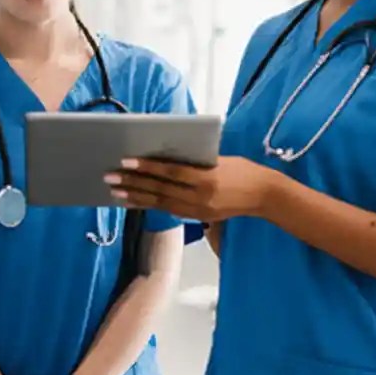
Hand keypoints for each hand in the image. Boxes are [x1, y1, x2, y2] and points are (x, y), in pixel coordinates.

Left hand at [104, 156, 273, 222]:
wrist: (265, 195)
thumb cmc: (243, 170)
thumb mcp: (220, 160)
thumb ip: (194, 161)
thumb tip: (164, 157)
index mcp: (207, 178)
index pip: (171, 172)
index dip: (147, 167)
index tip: (126, 161)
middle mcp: (200, 197)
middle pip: (161, 189)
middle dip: (133, 183)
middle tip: (110, 177)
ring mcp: (198, 210)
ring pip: (161, 203)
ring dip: (136, 196)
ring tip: (115, 191)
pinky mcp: (198, 217)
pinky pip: (168, 210)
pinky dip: (150, 205)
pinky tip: (135, 201)